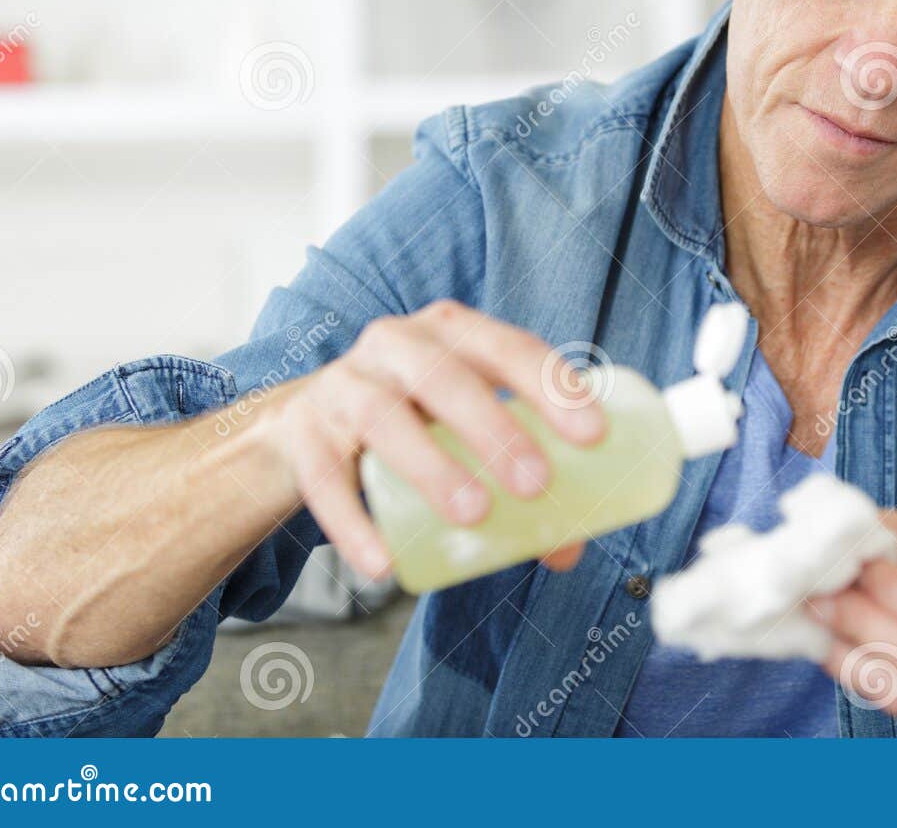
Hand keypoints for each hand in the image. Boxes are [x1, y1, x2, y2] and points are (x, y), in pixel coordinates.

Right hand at [254, 299, 604, 579]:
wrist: (305, 426)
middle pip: (446, 376)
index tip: (594, 434)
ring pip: (383, 417)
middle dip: (496, 428)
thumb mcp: (464, 429)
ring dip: (432, 466)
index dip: (552, 385)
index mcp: (453, 333)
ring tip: (474, 515)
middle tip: (536, 483)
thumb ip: (516, 477)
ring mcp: (342, 385)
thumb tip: (568, 547)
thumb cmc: (413, 420)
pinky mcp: (302, 434)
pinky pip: (325, 478)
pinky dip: (354, 524)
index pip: (509, 346)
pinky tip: (385, 562)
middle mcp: (396, 344)